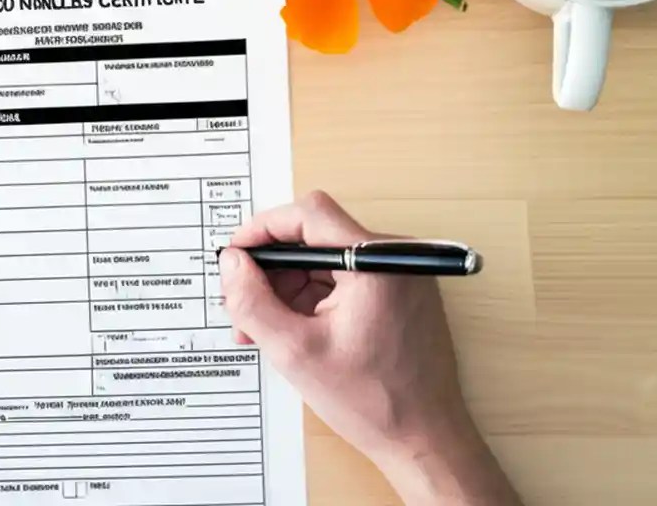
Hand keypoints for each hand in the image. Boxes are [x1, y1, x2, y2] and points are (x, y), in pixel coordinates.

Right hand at [219, 191, 520, 505]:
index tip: (235, 256)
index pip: (308, 215)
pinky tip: (289, 330)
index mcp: (377, 263)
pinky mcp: (398, 295)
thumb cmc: (373, 402)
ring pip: (325, 263)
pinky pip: (343, 282)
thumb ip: (252, 301)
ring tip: (259, 328)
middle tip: (239, 303)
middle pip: (315, 239)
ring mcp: (400, 276)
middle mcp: (395, 259)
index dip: (263, 229)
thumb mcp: (295, 351)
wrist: (425, 441)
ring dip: (287, 289)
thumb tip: (231, 263)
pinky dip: (311, 300)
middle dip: (270, 270)